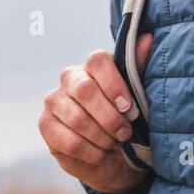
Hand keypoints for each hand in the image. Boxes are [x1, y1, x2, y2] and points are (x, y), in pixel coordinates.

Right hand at [39, 32, 153, 193]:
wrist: (111, 154)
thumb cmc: (125, 119)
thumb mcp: (138, 96)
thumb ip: (139, 69)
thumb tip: (148, 38)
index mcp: (93, 66)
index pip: (98, 61)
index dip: (114, 84)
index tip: (129, 108)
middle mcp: (70, 77)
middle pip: (85, 90)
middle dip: (109, 117)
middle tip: (125, 133)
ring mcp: (54, 100)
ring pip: (77, 118)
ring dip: (102, 138)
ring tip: (114, 144)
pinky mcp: (45, 124)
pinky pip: (69, 141)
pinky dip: (90, 152)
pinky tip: (101, 154)